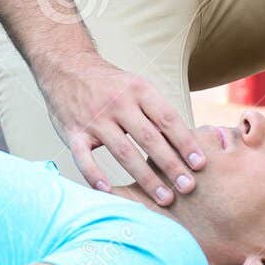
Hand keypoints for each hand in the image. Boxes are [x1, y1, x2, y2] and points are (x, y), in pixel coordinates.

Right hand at [38, 55, 203, 203]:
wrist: (65, 66)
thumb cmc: (109, 83)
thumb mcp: (136, 86)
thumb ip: (156, 112)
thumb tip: (186, 143)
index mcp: (138, 90)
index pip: (167, 119)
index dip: (185, 142)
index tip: (199, 164)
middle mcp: (118, 103)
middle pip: (150, 138)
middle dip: (171, 165)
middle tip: (188, 187)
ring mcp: (94, 118)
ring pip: (123, 152)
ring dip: (146, 178)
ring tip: (164, 198)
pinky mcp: (73, 132)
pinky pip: (84, 158)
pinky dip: (95, 177)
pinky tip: (109, 192)